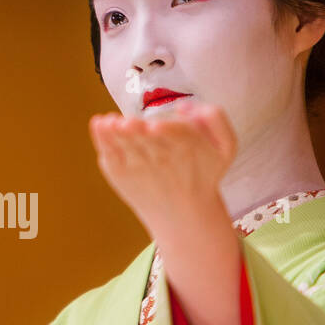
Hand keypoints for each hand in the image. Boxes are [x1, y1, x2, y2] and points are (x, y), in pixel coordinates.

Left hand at [89, 99, 236, 242]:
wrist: (185, 216)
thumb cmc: (204, 172)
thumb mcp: (225, 146)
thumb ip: (215, 119)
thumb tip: (185, 107)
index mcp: (190, 148)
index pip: (180, 137)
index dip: (168, 132)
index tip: (155, 127)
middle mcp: (163, 159)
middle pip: (148, 141)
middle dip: (136, 133)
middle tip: (127, 124)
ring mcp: (139, 168)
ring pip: (126, 147)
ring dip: (116, 135)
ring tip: (108, 123)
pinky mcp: (121, 175)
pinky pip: (110, 155)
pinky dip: (103, 140)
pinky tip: (100, 124)